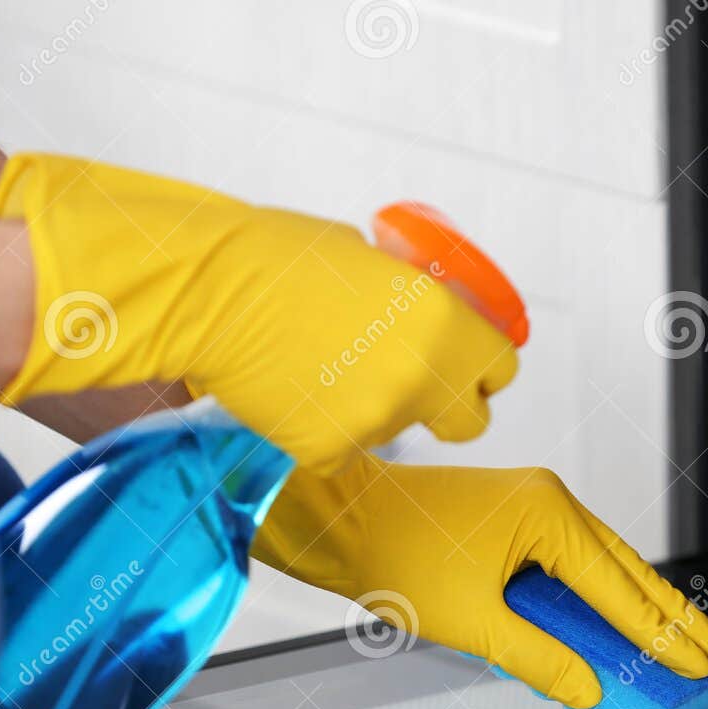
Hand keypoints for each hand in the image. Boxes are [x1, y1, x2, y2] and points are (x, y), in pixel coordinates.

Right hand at [0, 154, 516, 471]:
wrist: (206, 290)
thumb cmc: (277, 257)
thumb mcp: (368, 258)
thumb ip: (407, 296)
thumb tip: (418, 306)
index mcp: (443, 321)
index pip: (501, 368)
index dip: (484, 368)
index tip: (468, 366)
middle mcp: (421, 377)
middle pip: (469, 421)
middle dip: (449, 407)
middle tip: (412, 385)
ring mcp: (377, 420)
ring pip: (393, 431)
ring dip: (371, 410)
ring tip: (317, 367)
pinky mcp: (330, 451)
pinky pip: (341, 450)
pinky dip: (322, 431)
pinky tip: (289, 391)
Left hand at [254, 456, 707, 707]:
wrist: (341, 518)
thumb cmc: (394, 555)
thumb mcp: (472, 621)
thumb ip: (537, 657)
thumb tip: (589, 688)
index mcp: (548, 515)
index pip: (622, 589)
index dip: (664, 637)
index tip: (702, 666)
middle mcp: (550, 501)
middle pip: (630, 571)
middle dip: (675, 619)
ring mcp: (533, 506)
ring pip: (604, 566)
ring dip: (638, 610)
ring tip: (681, 646)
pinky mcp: (515, 520)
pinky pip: (572, 563)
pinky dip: (597, 599)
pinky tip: (613, 629)